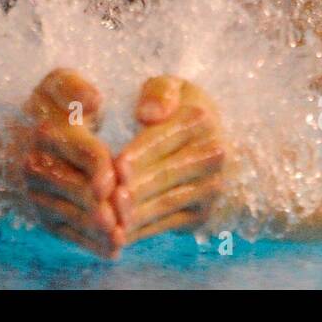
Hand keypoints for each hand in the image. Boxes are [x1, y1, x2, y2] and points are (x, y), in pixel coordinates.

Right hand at [20, 68, 123, 258]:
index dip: (102, 169)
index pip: (84, 152)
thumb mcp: (60, 85)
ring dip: (98, 229)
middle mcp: (36, 162)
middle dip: (104, 206)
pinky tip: (110, 249)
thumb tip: (93, 101)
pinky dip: (89, 244)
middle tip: (123, 220)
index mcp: (48, 129)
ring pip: (73, 215)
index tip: (115, 180)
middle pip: (80, 191)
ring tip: (120, 237)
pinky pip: (66, 233)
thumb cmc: (54, 108)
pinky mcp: (39, 213)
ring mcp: (36, 192)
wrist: (15, 137)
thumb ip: (75, 88)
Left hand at [112, 76, 225, 246]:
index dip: (140, 153)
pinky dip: (143, 231)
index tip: (118, 165)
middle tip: (109, 198)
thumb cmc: (175, 109)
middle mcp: (212, 155)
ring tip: (114, 219)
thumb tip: (148, 113)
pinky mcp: (202, 213)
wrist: (207, 141)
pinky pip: (169, 223)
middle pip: (166, 174)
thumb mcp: (170, 87)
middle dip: (135, 188)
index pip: (165, 138)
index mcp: (199, 120)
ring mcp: (210, 187)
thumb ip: (159, 93)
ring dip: (139, 214)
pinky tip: (119, 234)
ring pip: (168, 203)